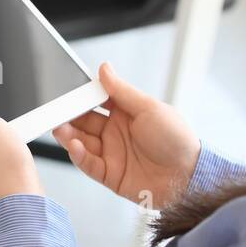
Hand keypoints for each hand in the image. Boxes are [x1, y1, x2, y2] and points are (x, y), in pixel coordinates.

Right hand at [53, 63, 200, 209]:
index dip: (82, 99)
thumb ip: (122, 91)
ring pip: (82, 143)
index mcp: (126, 114)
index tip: (69, 95)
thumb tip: (105, 69)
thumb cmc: (177, 140)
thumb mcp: (149, 108)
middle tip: (56, 113)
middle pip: (84, 123)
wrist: (188, 177)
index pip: (96, 103)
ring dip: (69, 136)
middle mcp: (116, 134)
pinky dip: (78, 155)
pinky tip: (75, 146)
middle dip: (70, 118)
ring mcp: (112, 154)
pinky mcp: (109, 174)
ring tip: (60, 129)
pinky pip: (88, 164)